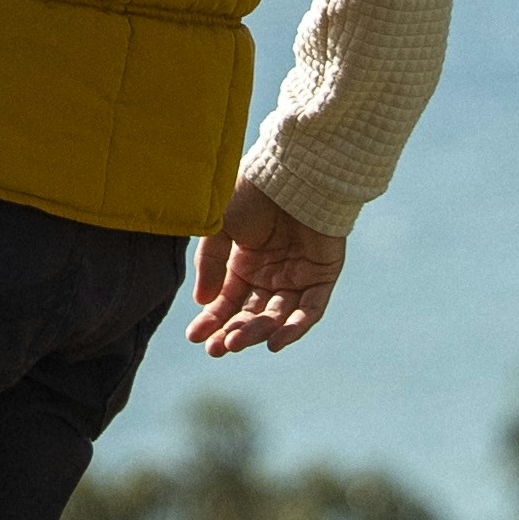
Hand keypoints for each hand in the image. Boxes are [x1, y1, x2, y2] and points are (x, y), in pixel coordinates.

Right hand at [191, 183, 345, 357]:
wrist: (293, 170)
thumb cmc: (254, 191)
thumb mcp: (220, 226)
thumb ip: (211, 262)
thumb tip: (202, 302)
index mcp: (245, 264)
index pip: (228, 301)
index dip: (212, 320)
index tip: (195, 336)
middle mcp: (271, 275)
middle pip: (251, 314)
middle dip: (234, 332)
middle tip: (217, 349)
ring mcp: (297, 277)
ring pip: (277, 316)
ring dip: (258, 332)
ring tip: (237, 341)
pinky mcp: (322, 276)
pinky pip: (310, 310)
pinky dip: (295, 328)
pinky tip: (274, 343)